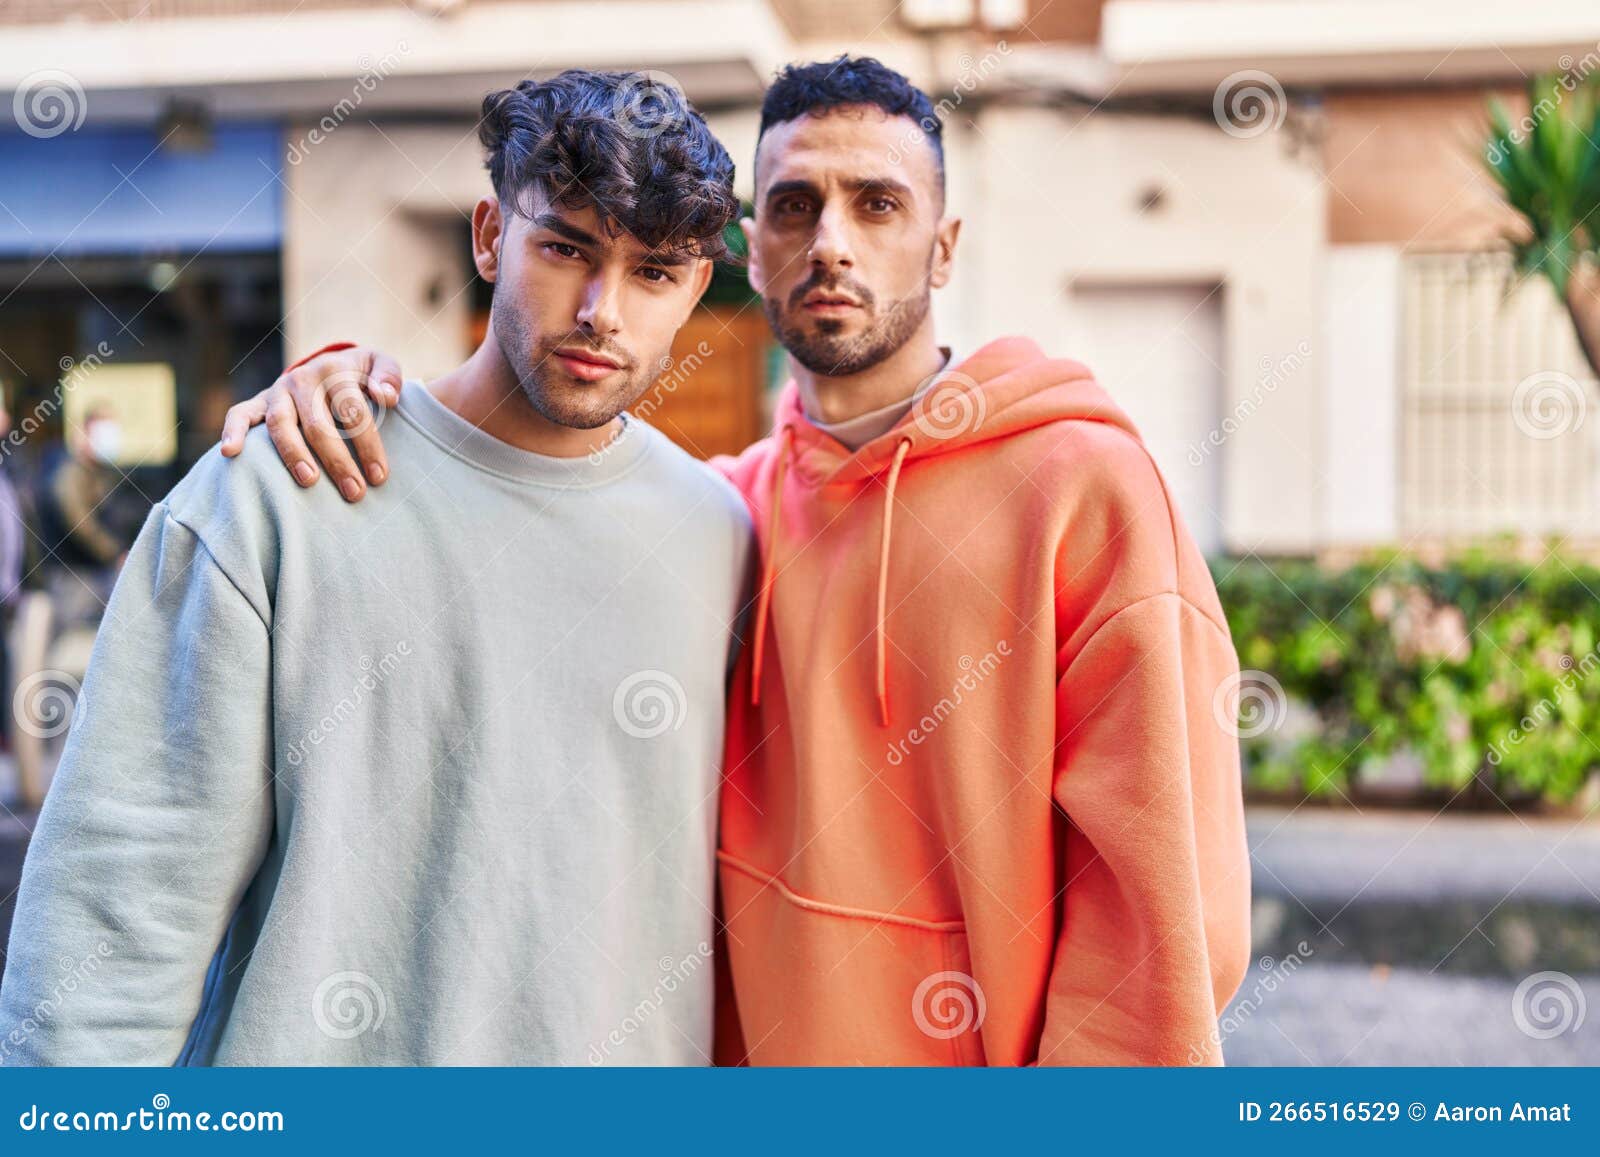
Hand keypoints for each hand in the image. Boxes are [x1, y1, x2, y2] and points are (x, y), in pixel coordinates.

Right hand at [219, 345, 402, 501]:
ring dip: (294, 455)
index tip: (379, 476)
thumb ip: (388, 376)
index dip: (368, 445)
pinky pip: (239, 414)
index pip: (352, 412)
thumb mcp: (379, 364)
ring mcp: (277, 391)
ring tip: (309, 482)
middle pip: (318, 424)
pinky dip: (232, 431)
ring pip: (281, 424)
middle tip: (355, 492)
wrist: (329, 363)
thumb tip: (387, 396)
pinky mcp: (258, 402)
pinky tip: (230, 452)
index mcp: (334, 370)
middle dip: (337, 461)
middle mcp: (302, 379)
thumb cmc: (361, 374)